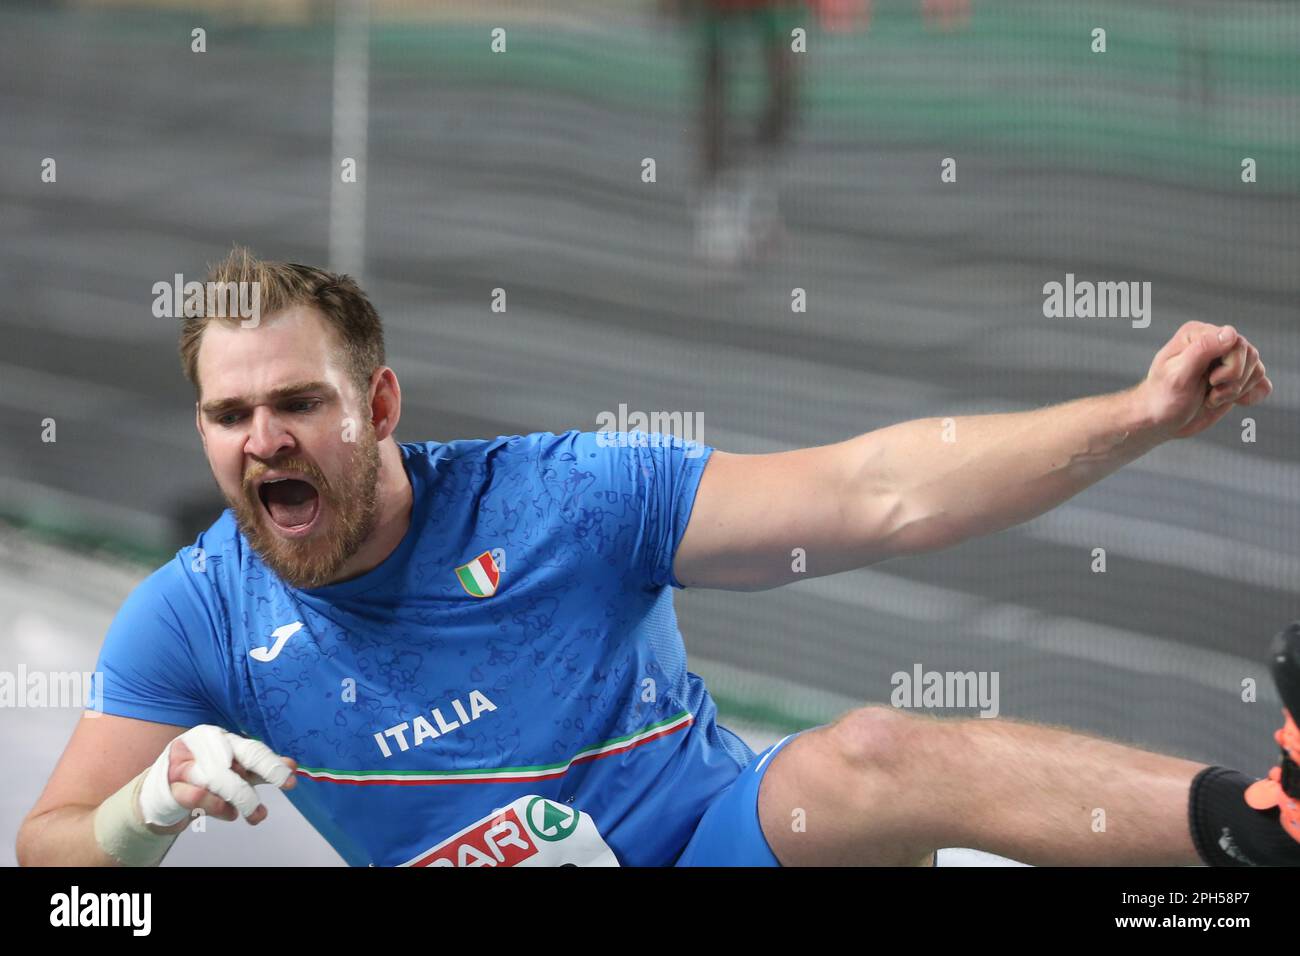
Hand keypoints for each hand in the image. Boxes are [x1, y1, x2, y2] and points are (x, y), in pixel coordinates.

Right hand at [136, 725, 296, 831]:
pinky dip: (219, 808)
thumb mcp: (232, 772)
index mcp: (218, 737)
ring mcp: (183, 764)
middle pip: (239, 758)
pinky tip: (230, 813)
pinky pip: (200, 797)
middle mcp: (201, 744)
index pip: (250, 748)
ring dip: (244, 798)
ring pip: (222, 779)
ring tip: (256, 814)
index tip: (291, 774)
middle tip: (287, 785)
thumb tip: (292, 766)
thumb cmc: (202, 779)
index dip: (272, 762)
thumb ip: (258, 769)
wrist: (160, 794)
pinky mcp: (171, 785)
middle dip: (266, 772)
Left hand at [1136, 321, 1271, 439]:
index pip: (1236, 342)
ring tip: (1211, 398)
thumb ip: (1202, 350)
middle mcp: (1215, 342)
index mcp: (1198, 333)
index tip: (1211, 381)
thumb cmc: (1163, 397)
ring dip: (1237, 390)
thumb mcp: (1178, 374)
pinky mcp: (1235, 379)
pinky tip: (1228, 401)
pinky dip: (1250, 396)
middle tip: (1209, 392)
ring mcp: (1227, 361)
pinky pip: (1262, 383)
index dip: (1230, 366)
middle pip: (1250, 355)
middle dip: (1233, 381)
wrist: (1160, 420)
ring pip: (1257, 369)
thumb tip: (1230, 332)